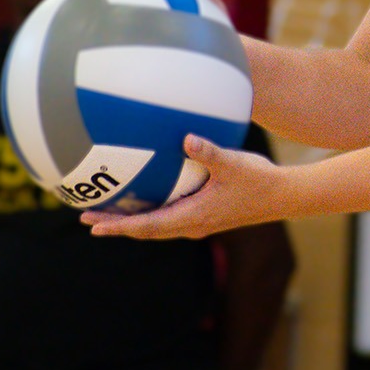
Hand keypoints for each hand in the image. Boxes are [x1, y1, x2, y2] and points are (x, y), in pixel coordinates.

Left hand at [81, 135, 286, 239]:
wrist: (283, 196)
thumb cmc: (259, 180)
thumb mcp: (234, 163)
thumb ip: (209, 151)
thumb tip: (186, 139)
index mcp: (193, 216)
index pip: (148, 226)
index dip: (119, 227)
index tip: (94, 226)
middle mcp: (192, 224)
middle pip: (145, 230)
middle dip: (116, 225)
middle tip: (86, 219)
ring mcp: (198, 222)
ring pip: (156, 226)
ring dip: (130, 222)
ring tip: (106, 215)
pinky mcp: (204, 215)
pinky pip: (168, 218)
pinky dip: (148, 215)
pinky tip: (143, 201)